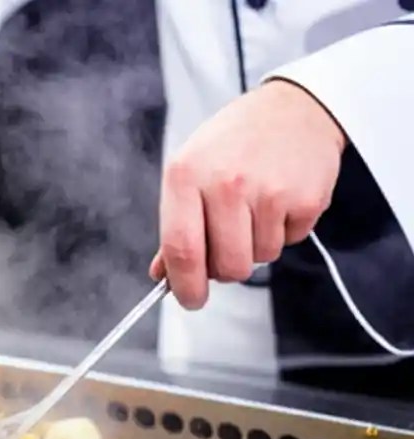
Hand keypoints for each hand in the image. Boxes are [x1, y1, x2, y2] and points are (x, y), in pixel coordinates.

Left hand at [150, 79, 346, 308]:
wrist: (293, 108)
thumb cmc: (232, 144)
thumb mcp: (190, 172)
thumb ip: (176, 225)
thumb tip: (163, 275)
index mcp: (185, 176)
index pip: (181, 249)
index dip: (185, 285)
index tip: (190, 300)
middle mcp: (225, 183)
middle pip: (227, 266)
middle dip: (226, 268)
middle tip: (229, 244)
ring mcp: (268, 191)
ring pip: (260, 259)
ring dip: (256, 245)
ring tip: (255, 207)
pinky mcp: (306, 198)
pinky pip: (289, 241)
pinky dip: (284, 230)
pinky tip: (279, 198)